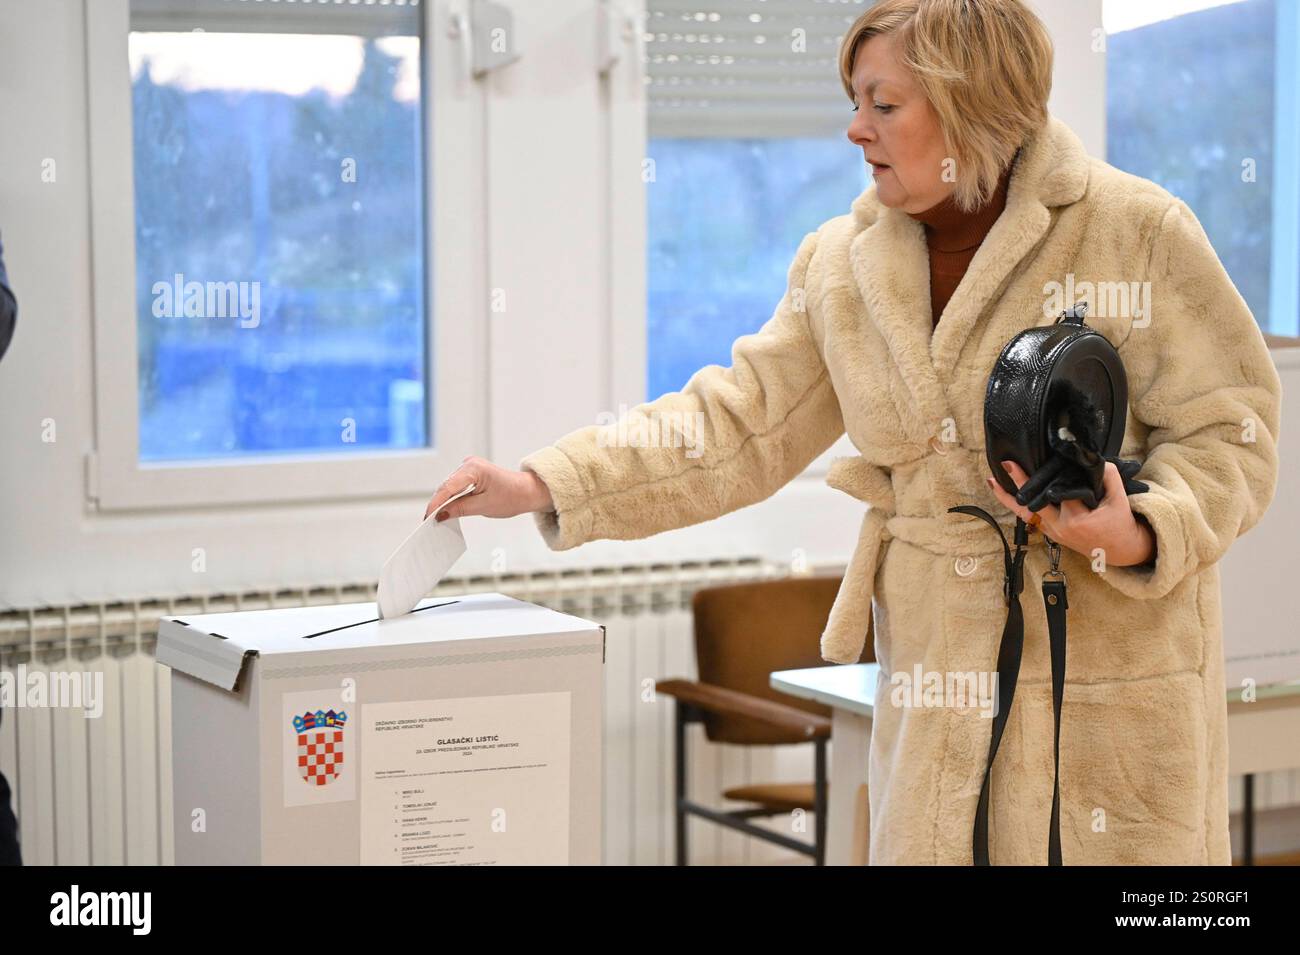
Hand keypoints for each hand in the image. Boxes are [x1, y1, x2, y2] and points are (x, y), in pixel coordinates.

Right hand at [423, 455, 553, 521]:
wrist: (526, 491)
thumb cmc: (511, 497)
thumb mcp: (484, 506)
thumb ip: (460, 509)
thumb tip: (440, 514)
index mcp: (474, 468)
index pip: (449, 487)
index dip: (436, 503)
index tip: (428, 517)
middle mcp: (469, 464)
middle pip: (446, 486)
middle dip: (438, 503)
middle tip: (429, 522)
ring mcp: (469, 467)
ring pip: (449, 486)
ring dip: (443, 501)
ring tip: (436, 518)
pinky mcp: (470, 473)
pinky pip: (455, 486)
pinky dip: (451, 498)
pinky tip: (447, 509)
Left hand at [987, 459, 1154, 567]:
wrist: (1118, 550)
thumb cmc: (1119, 524)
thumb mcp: (1119, 500)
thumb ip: (1109, 478)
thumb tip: (1095, 459)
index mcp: (1079, 520)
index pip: (1062, 493)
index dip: (1059, 477)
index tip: (1054, 460)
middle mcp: (1061, 527)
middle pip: (1036, 502)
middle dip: (1021, 482)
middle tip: (1008, 463)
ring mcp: (1053, 532)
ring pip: (1026, 513)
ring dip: (1008, 496)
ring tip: (993, 480)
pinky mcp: (1049, 533)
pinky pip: (1028, 518)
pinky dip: (1015, 505)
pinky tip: (1001, 491)